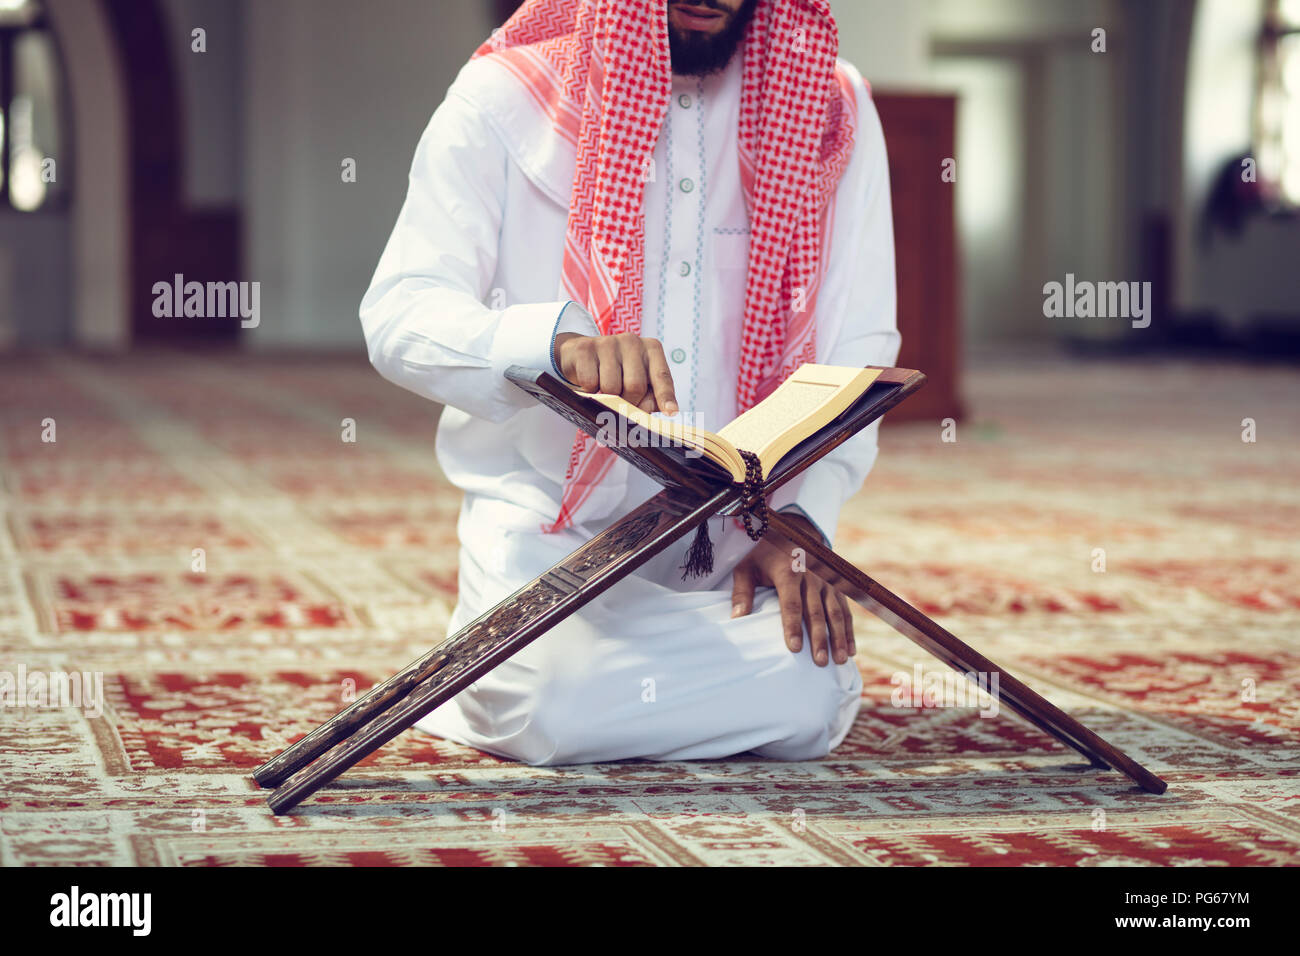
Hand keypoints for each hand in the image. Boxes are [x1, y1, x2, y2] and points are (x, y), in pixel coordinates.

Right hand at [553, 332, 678, 414]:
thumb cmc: (614, 372)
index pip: (662, 376)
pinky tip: (589, 383)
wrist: (578, 354)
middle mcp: (632, 341)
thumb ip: (648, 398)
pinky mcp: (585, 347)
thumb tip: (646, 414)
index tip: (671, 412)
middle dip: (627, 402)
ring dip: (606, 397)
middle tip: (620, 403)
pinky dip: (588, 391)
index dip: (666, 396)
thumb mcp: (636, 381)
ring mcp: (608, 342)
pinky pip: (590, 382)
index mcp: (651, 349)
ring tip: (602, 389)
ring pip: (611, 387)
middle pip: (635, 386)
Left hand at [730, 515, 854, 666]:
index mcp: (788, 571)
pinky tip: (850, 649)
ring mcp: (826, 581)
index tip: (795, 649)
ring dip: (838, 637)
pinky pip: (845, 609)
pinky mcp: (835, 586)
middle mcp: (811, 576)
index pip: (791, 604)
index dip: (793, 627)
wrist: (792, 531)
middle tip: (820, 662)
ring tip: (839, 660)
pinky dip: (849, 630)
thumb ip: (742, 592)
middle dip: (820, 639)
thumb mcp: (747, 567)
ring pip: (835, 612)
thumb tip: (737, 618)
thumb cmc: (764, 554)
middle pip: (816, 612)